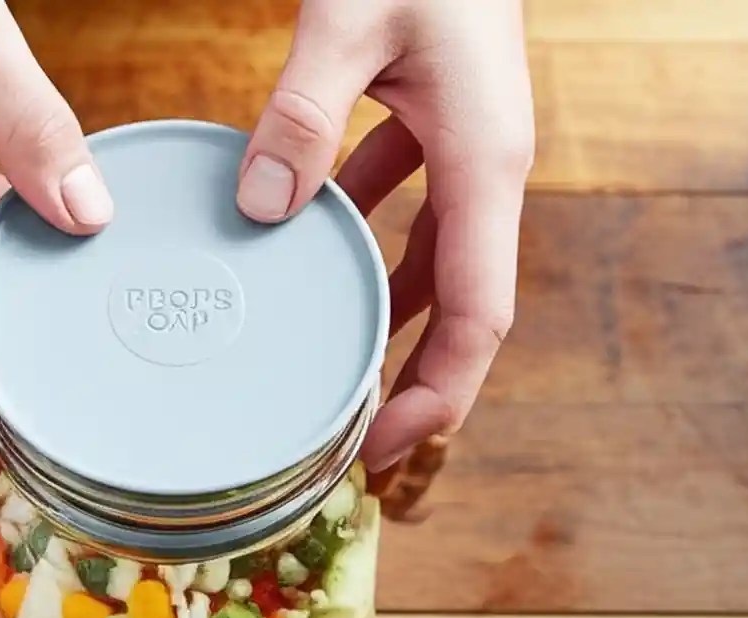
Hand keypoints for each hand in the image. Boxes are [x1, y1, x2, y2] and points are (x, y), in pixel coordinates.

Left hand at [237, 0, 533, 470]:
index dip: (439, 392)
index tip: (385, 445)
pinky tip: (302, 242)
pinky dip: (364, 236)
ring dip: (385, 314)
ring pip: (432, 261)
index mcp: (486, 162)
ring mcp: (466, 149)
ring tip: (327, 363)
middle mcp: (487, 169)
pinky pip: (405, 204)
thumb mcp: (352, 19)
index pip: (478, 314)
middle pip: (459, 306)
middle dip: (411, 375)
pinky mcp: (437, 125)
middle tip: (349, 436)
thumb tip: (261, 205)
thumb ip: (304, 112)